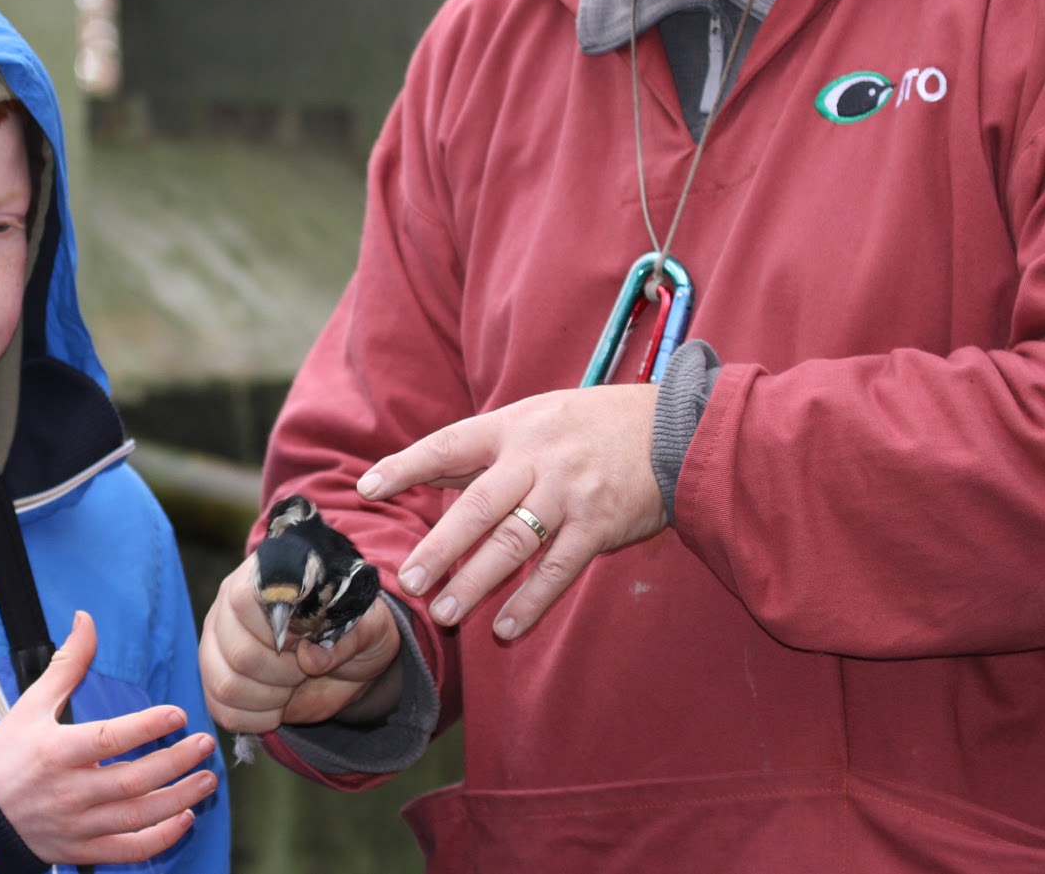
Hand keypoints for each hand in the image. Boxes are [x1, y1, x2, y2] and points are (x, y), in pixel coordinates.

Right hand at [0, 611, 218, 866]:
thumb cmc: (7, 755)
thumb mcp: (30, 705)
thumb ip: (67, 664)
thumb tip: (86, 619)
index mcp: (56, 752)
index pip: (108, 739)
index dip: (145, 727)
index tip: (178, 713)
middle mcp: (69, 791)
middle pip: (131, 781)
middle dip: (175, 763)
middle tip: (205, 744)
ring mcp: (77, 825)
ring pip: (136, 817)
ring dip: (178, 799)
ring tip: (207, 779)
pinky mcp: (82, 850)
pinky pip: (127, 851)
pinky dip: (159, 839)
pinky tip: (184, 818)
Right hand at [199, 556, 401, 735]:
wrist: (347, 663)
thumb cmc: (356, 634)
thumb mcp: (371, 630)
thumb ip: (350, 637)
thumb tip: (311, 658)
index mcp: (268, 575)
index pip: (246, 600)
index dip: (280, 631)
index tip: (307, 642)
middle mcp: (231, 603)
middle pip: (239, 651)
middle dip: (283, 673)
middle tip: (305, 669)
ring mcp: (217, 640)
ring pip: (226, 684)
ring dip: (269, 697)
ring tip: (291, 685)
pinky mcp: (214, 675)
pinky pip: (220, 708)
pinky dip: (255, 717)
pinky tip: (277, 705)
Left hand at [358, 384, 665, 639]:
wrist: (676, 428)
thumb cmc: (595, 425)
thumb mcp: (537, 417)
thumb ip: (486, 449)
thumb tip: (428, 472)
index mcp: (513, 427)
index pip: (449, 445)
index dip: (406, 465)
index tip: (367, 487)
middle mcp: (536, 459)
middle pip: (477, 507)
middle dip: (439, 546)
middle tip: (408, 580)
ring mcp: (569, 494)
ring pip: (512, 544)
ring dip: (476, 582)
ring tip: (444, 612)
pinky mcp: (599, 526)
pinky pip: (557, 570)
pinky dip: (530, 602)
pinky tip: (504, 628)